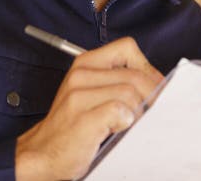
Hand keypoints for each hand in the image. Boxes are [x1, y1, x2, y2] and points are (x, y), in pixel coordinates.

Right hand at [15, 37, 162, 180]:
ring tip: (125, 123)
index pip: (127, 48)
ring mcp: (79, 96)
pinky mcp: (83, 118)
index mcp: (85, 63)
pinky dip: (125, 122)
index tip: (153, 86)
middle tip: (149, 112)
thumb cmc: (72, 124)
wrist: (42, 153)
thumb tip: (158, 83)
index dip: (147, 67)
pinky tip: (116, 129)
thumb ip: (118, 80)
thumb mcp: (91, 91)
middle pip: (135, 76)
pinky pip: (120, 111)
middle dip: (151, 96)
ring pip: (131, 94)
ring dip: (137, 113)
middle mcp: (80, 75)